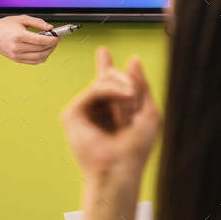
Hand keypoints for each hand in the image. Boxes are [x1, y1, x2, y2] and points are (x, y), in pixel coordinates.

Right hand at [0, 16, 59, 63]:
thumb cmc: (5, 26)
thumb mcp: (22, 19)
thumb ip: (37, 22)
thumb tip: (49, 28)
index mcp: (19, 36)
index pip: (41, 40)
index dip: (52, 39)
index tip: (58, 37)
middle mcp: (18, 47)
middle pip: (41, 49)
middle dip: (52, 45)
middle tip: (56, 40)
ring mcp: (17, 55)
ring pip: (39, 58)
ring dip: (48, 52)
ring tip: (51, 45)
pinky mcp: (16, 60)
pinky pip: (33, 62)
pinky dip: (42, 58)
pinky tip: (44, 52)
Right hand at [61, 46, 160, 179]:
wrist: (121, 168)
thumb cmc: (136, 149)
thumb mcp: (148, 112)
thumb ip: (141, 85)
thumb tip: (133, 60)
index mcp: (113, 112)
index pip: (107, 84)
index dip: (105, 67)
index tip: (103, 51)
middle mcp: (97, 111)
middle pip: (107, 79)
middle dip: (123, 79)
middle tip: (133, 93)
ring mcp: (84, 112)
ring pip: (101, 82)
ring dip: (121, 86)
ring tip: (131, 98)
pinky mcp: (72, 115)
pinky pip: (92, 91)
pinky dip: (109, 91)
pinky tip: (123, 98)